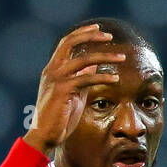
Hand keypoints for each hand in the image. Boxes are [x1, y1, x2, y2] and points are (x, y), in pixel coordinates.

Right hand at [22, 23, 125, 156]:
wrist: (45, 136)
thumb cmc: (60, 118)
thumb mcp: (74, 94)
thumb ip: (82, 78)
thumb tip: (95, 64)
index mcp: (53, 69)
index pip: (67, 43)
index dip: (82, 33)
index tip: (98, 30)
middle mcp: (52, 69)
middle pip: (71, 41)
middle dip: (90, 35)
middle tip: (109, 36)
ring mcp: (56, 78)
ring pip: (83, 59)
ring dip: (105, 56)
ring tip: (121, 58)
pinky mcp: (63, 89)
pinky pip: (87, 78)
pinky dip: (103, 77)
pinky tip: (115, 79)